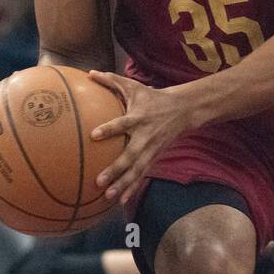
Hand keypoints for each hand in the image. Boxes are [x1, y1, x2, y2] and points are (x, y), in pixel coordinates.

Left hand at [88, 71, 187, 206]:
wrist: (183, 110)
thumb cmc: (152, 97)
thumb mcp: (134, 86)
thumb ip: (112, 81)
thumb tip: (90, 73)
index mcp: (139, 117)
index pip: (122, 124)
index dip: (109, 129)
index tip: (94, 135)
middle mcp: (145, 136)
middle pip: (130, 155)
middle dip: (116, 169)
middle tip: (99, 180)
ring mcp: (151, 149)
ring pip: (137, 170)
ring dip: (123, 184)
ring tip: (108, 196)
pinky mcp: (154, 157)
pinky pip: (142, 175)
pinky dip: (132, 188)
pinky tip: (120, 200)